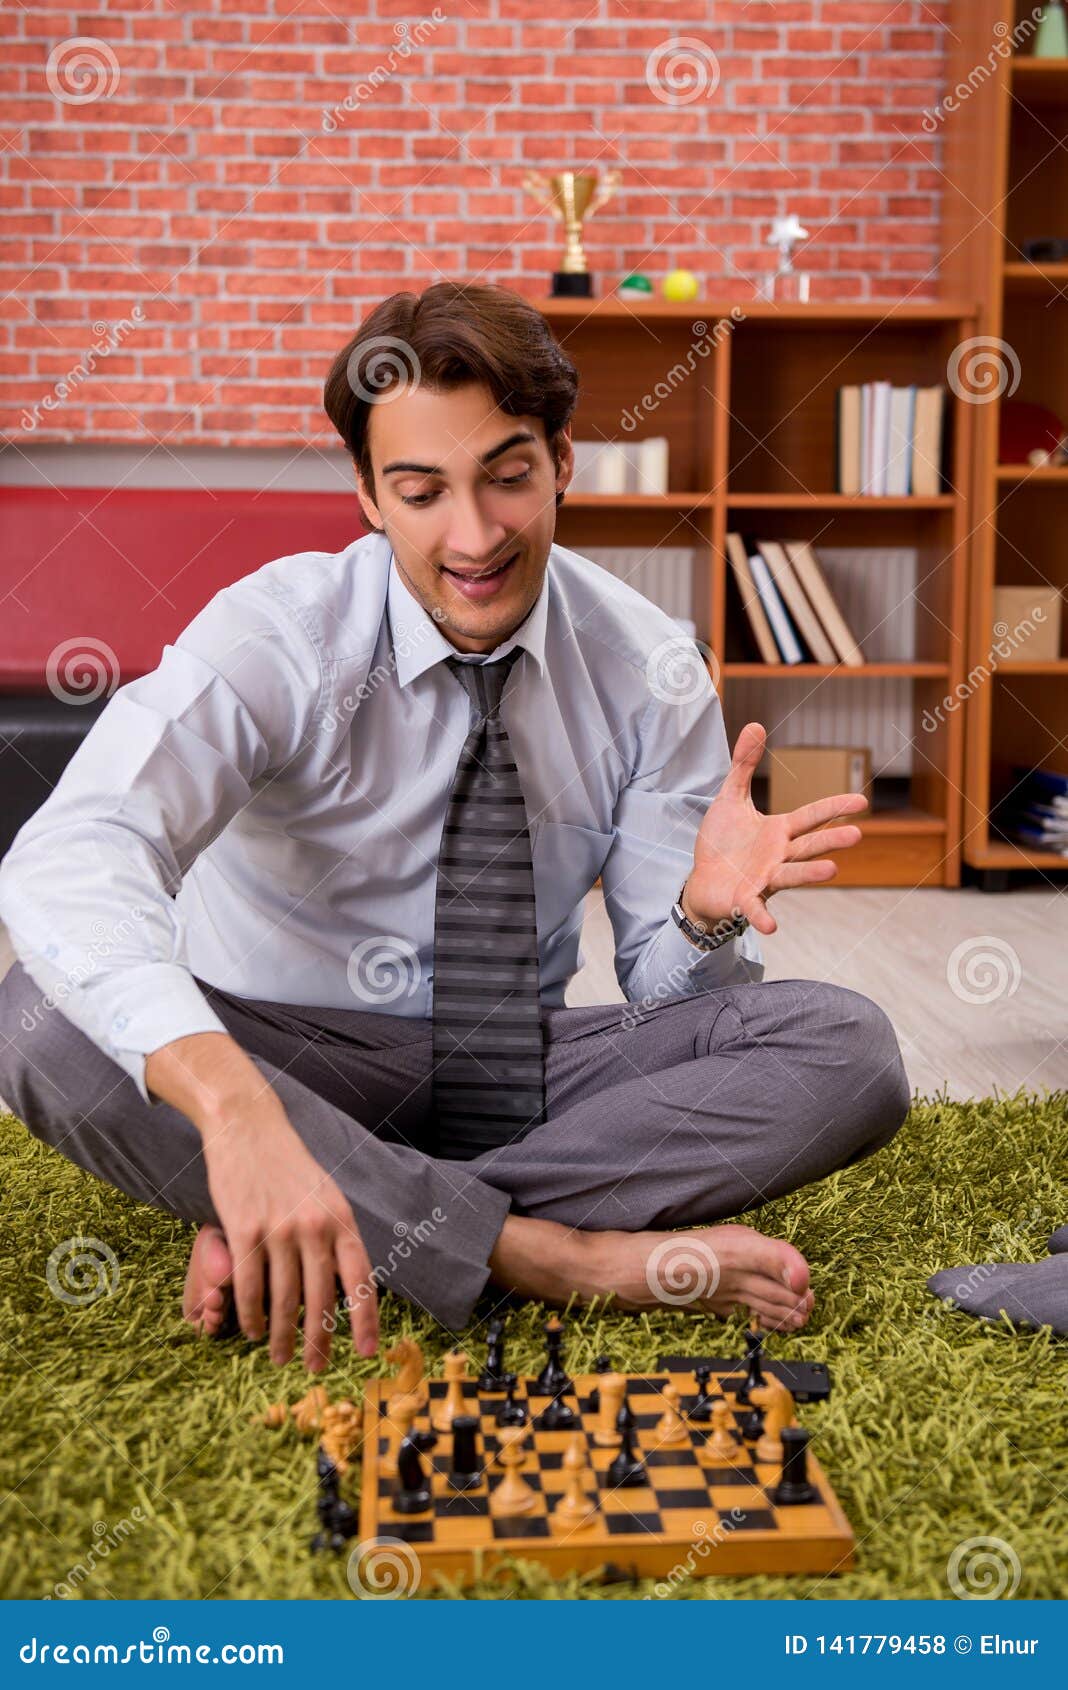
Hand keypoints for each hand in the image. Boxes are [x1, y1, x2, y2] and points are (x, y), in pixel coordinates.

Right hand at [197, 1084, 378, 1370]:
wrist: (248, 1127)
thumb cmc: (288, 1166)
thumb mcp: (326, 1195)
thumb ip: (336, 1235)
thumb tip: (346, 1283)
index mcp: (341, 1219)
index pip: (360, 1278)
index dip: (365, 1319)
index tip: (367, 1351)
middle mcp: (315, 1227)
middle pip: (321, 1299)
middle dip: (319, 1341)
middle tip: (315, 1367)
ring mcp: (279, 1229)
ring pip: (283, 1300)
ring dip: (281, 1336)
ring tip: (280, 1357)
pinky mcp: (245, 1230)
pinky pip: (250, 1286)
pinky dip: (250, 1315)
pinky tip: (250, 1330)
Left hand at [682, 721, 866, 936]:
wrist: (701, 881)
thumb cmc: (722, 843)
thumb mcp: (730, 798)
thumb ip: (743, 765)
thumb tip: (755, 724)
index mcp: (779, 831)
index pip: (811, 816)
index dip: (834, 808)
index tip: (862, 800)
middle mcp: (779, 856)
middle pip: (809, 846)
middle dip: (830, 840)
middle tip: (857, 834)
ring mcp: (764, 879)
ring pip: (791, 875)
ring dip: (810, 875)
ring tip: (833, 871)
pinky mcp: (745, 899)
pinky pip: (756, 909)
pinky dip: (762, 917)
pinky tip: (772, 926)